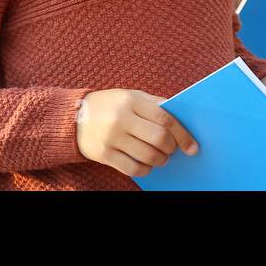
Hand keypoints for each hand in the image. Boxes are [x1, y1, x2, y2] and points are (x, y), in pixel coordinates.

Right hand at [75, 88, 197, 178]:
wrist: (73, 117)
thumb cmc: (110, 105)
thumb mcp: (131, 96)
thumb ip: (154, 104)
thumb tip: (181, 119)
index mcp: (131, 101)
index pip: (165, 118)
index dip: (182, 134)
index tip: (192, 146)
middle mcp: (121, 119)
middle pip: (158, 138)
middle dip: (172, 148)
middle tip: (173, 150)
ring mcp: (111, 138)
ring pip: (148, 156)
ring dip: (160, 160)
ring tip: (161, 157)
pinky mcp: (104, 154)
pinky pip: (133, 168)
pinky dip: (145, 169)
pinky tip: (146, 165)